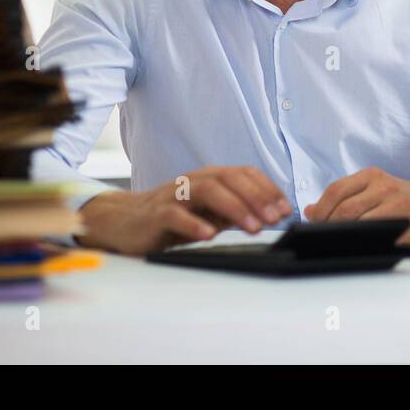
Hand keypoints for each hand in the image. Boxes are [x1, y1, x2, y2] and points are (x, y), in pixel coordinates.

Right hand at [75, 166, 292, 253]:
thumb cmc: (172, 217)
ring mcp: (173, 195)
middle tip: (274, 219)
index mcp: (209, 177)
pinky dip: (194, 224)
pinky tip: (210, 235)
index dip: (267, 189)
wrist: (124, 221)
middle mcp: (193, 180)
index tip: (285, 209)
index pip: (244, 174)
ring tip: (253, 227)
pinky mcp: (155, 214)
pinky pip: (175, 215)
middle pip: (229, 179)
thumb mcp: (208, 212)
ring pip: (207, 191)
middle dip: (256, 198)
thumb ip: (234, 211)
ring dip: (235, 208)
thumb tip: (270, 216)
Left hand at [303, 167, 409, 244]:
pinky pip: (379, 239)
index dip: (320, 209)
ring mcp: (397, 207)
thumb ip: (343, 196)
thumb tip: (309, 210)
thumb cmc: (400, 198)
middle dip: (328, 226)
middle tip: (321, 237)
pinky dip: (364, 245)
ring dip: (343, 237)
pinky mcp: (407, 227)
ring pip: (360, 224)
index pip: (336, 190)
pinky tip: (358, 248)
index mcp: (372, 176)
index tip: (313, 222)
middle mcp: (385, 187)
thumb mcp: (373, 188)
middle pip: (346, 209)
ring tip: (336, 243)